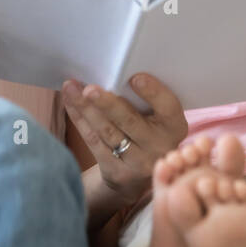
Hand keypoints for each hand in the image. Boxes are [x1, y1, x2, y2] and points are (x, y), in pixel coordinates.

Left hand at [63, 73, 187, 206]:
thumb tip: (115, 69)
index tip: (136, 77)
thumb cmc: (148, 132)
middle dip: (108, 104)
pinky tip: (70, 103)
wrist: (139, 176)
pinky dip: (80, 120)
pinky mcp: (116, 172)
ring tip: (71, 88)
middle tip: (90, 89)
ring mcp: (138, 163)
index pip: (168, 107)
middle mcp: (159, 146)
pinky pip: (94, 142)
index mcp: (175, 126)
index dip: (153, 93)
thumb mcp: (158, 119)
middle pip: (130, 121)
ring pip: (107, 132)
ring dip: (86, 108)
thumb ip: (146, 100)